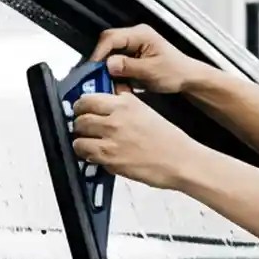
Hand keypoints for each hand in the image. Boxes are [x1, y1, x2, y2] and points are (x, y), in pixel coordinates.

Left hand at [72, 91, 206, 189]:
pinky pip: (86, 154)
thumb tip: (109, 97)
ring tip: (89, 144)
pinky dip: (88, 156)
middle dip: (80, 125)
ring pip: (78, 138)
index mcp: (124, 104)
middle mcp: (115, 119)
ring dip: (82, 141)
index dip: (81, 106)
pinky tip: (96, 155)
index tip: (81, 110)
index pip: (87, 100)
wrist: (180, 161)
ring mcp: (110, 139)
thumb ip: (124, 103)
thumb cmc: (168, 139)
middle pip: (80, 118)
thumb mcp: (145, 111)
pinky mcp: (109, 159)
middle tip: (85, 129)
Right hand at [89, 24, 208, 93]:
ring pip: (110, 55)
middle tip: (96, 78)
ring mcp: (133, 46)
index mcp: (140, 34)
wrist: (187, 78)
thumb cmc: (175, 72)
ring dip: (108, 70)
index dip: (99, 53)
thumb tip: (108, 64)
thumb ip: (129, 67)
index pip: (111, 38)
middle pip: (108, 44)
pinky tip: (120, 86)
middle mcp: (135, 36)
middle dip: (101, 62)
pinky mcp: (132, 56)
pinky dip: (116, 75)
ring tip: (111, 85)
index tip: (92, 69)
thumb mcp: (151, 71)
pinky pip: (117, 63)